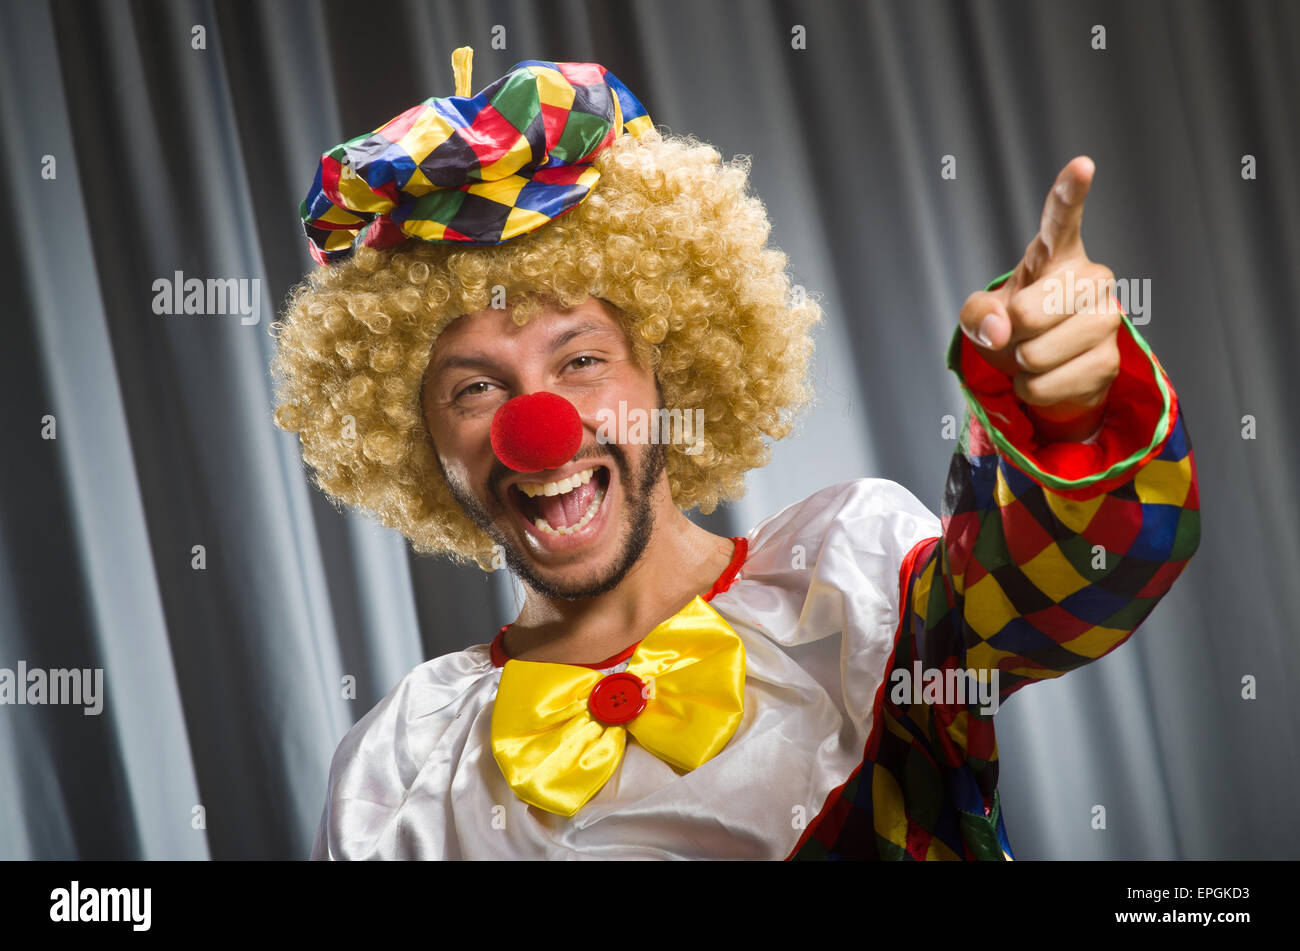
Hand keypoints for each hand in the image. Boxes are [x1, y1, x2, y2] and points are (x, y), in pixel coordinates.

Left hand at [959, 157, 1121, 441]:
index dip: (1070, 192)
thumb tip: (1000, 329)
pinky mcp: (1112, 358)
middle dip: (1011, 332)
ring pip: (1038, 353)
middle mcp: (1091, 277)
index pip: (1062, 218)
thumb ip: (976, 315)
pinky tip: (1046, 376)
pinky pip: (1048, 384)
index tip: (1081, 165)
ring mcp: (1107, 317)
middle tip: (1020, 331)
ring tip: (1035, 352)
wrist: (1045, 370)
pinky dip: (1033, 389)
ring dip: (1022, 363)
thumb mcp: (981, 314)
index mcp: (1057, 253)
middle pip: (1030, 312)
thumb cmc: (1014, 327)